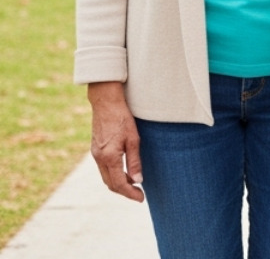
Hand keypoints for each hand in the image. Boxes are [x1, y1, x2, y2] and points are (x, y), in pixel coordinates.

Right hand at [87, 82, 143, 201]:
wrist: (106, 103)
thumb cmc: (122, 118)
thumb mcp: (134, 139)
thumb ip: (134, 161)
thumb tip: (138, 180)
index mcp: (109, 157)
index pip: (119, 183)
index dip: (130, 193)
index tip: (141, 198)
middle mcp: (99, 158)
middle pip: (110, 183)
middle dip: (124, 191)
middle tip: (139, 195)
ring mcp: (95, 154)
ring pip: (106, 177)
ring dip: (119, 184)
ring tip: (134, 185)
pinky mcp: (95, 150)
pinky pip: (103, 169)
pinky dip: (113, 175)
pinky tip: (124, 172)